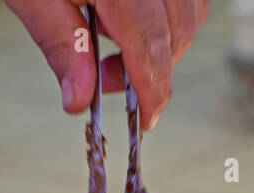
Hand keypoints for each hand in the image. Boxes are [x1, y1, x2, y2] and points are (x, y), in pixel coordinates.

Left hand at [4, 0, 209, 128]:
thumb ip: (61, 44)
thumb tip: (79, 99)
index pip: (150, 43)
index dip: (153, 89)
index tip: (147, 120)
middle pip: (179, 30)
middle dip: (153, 68)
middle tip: (105, 78)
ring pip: (192, 11)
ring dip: (163, 42)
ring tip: (113, 42)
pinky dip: (169, 15)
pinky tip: (130, 16)